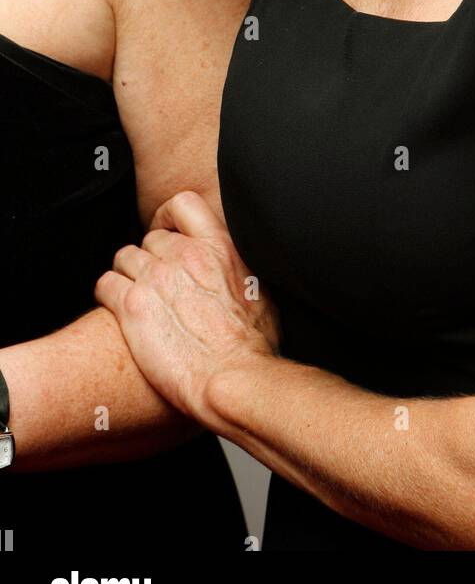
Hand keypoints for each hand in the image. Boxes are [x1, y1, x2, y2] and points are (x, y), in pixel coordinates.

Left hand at [94, 189, 281, 423]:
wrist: (232, 379)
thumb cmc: (251, 347)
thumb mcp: (261, 293)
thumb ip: (238, 271)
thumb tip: (235, 273)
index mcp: (219, 247)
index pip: (183, 204)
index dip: (168, 216)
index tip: (167, 232)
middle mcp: (185, 255)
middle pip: (150, 237)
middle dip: (151, 257)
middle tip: (156, 283)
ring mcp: (156, 278)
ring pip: (124, 257)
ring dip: (127, 275)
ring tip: (136, 297)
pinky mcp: (131, 306)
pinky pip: (104, 284)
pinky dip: (107, 294)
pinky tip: (118, 310)